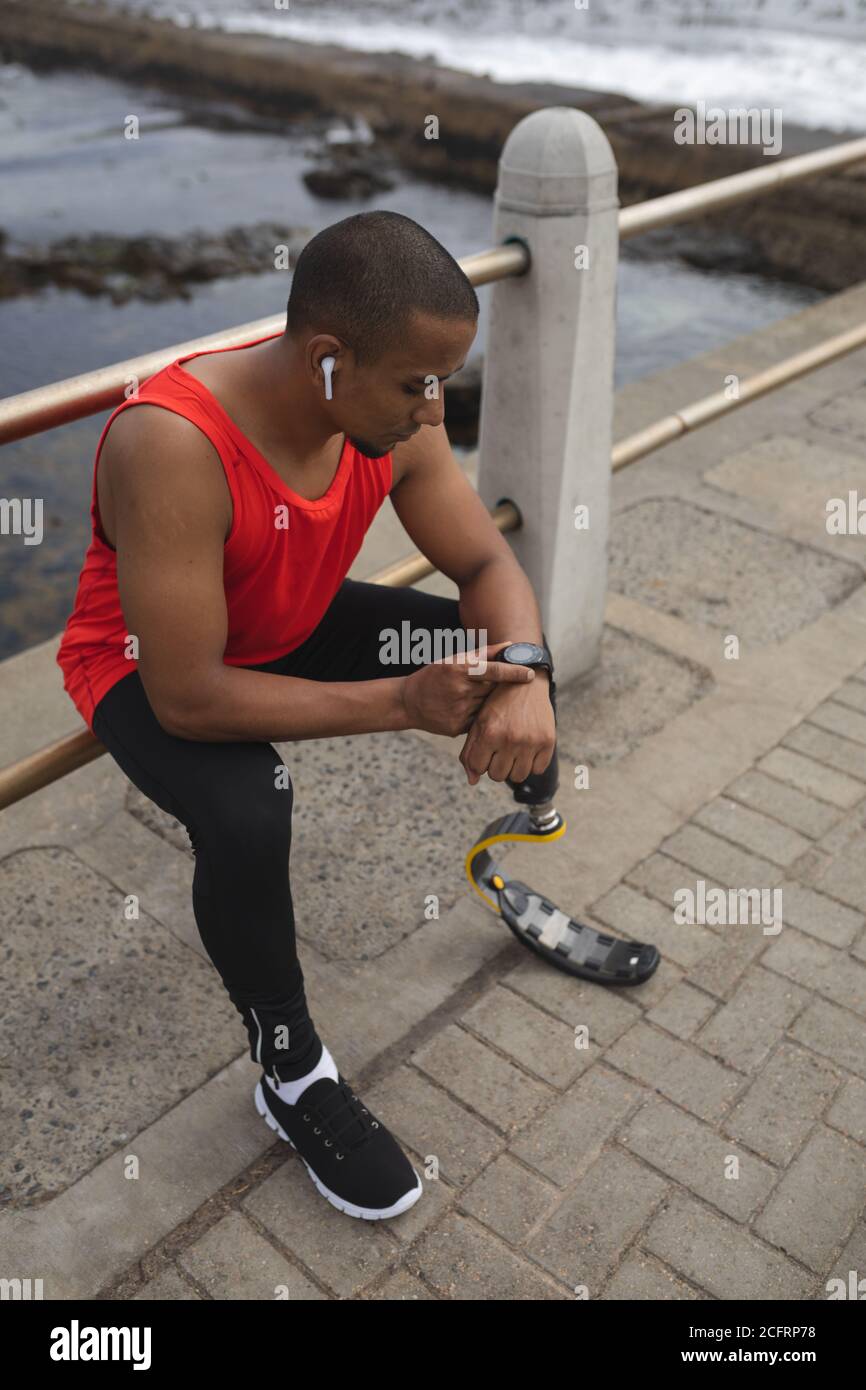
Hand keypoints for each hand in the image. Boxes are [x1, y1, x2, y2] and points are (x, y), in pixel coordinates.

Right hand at [400, 639, 534, 737]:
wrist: (408, 703)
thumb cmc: (435, 676)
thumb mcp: (454, 659)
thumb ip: (484, 653)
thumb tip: (512, 645)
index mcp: (459, 669)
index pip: (494, 670)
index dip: (514, 672)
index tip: (530, 674)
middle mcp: (460, 690)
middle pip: (493, 689)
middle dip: (499, 688)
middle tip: (501, 686)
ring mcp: (459, 710)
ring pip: (488, 706)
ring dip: (488, 702)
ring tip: (472, 698)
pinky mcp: (457, 727)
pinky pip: (479, 721)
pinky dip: (480, 716)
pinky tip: (466, 710)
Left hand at [459, 671, 555, 785]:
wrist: (527, 685)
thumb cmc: (498, 705)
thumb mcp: (479, 723)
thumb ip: (470, 752)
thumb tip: (472, 781)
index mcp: (489, 733)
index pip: (478, 767)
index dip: (480, 761)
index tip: (486, 750)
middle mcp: (510, 739)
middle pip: (498, 776)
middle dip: (496, 766)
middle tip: (500, 750)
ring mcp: (531, 741)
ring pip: (518, 776)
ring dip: (514, 767)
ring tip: (514, 751)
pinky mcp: (548, 741)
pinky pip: (538, 769)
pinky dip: (532, 763)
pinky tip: (528, 748)